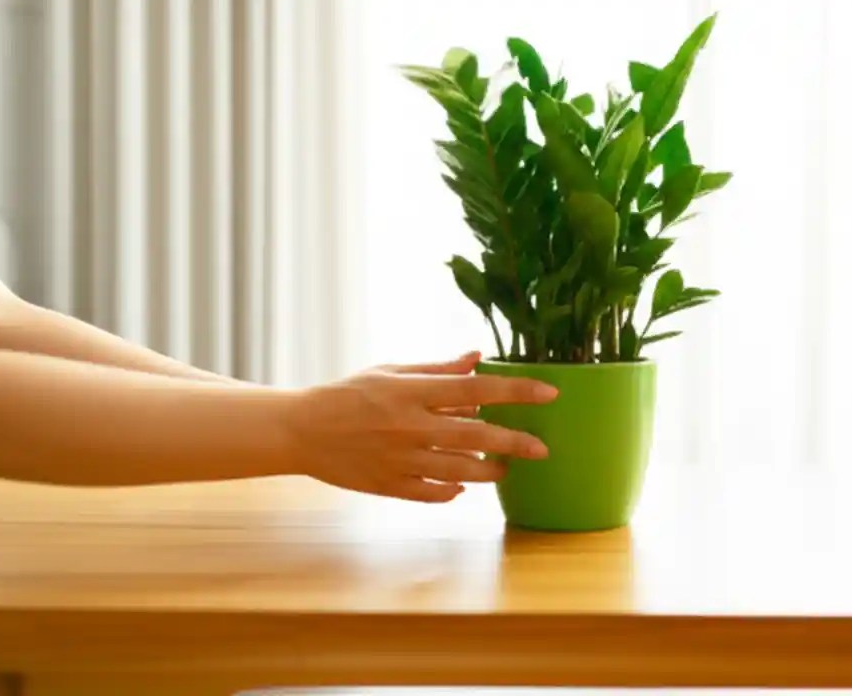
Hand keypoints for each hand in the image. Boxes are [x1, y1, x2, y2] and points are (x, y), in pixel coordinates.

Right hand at [287, 352, 555, 501]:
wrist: (301, 431)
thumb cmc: (350, 394)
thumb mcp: (392, 372)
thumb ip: (438, 369)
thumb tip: (478, 358)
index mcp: (412, 392)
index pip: (476, 390)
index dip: (516, 391)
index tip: (550, 393)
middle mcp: (410, 426)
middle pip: (476, 436)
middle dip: (515, 442)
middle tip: (542, 448)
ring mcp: (400, 459)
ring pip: (460, 470)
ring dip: (489, 471)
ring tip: (504, 467)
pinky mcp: (389, 486)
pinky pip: (434, 492)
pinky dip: (454, 489)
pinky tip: (463, 483)